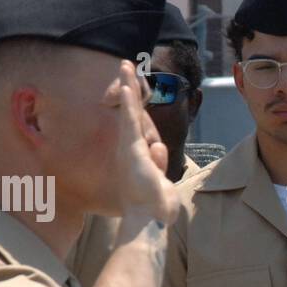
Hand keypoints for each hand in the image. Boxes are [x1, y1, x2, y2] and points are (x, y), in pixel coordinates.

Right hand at [108, 61, 180, 225]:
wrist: (149, 220)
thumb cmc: (154, 207)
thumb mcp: (161, 181)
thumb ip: (159, 164)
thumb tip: (157, 148)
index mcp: (138, 155)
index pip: (139, 125)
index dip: (136, 106)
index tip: (133, 88)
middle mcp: (130, 148)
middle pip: (131, 112)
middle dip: (129, 88)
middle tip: (126, 66)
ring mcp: (130, 148)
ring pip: (129, 112)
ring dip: (127, 87)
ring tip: (126, 65)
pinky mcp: (133, 150)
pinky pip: (129, 122)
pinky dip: (128, 103)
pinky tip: (125, 86)